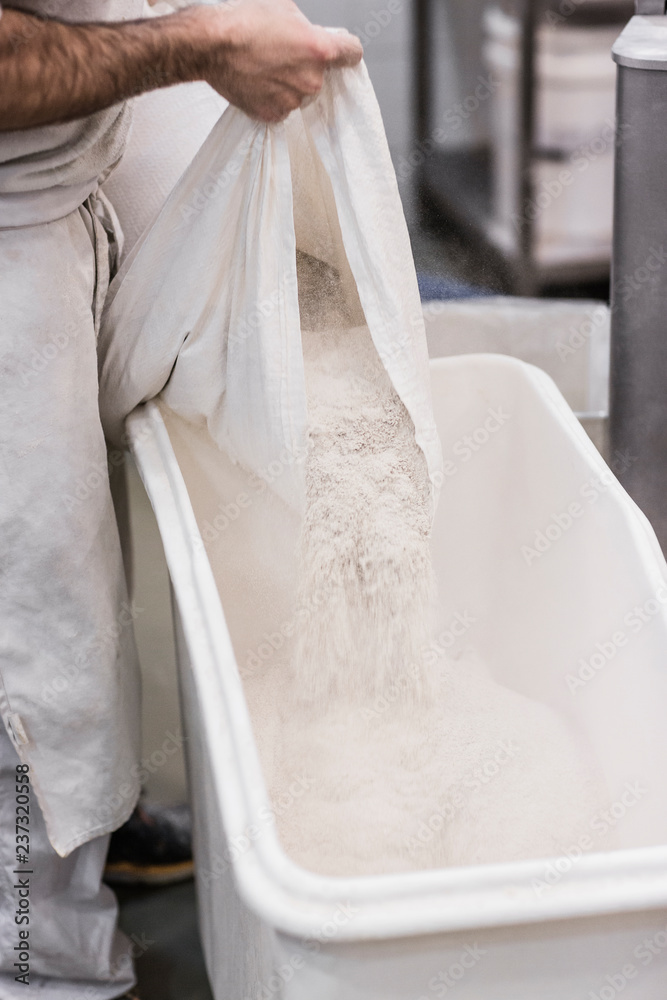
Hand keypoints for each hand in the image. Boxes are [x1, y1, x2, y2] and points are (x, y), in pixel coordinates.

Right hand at [185, 0, 362, 122]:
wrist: (211, 45)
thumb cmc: (244, 22)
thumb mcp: (285, 8)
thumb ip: (306, 29)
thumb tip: (308, 37)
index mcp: (321, 51)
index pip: (352, 54)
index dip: (346, 50)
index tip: (341, 52)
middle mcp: (311, 80)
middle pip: (320, 76)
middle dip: (305, 66)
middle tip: (281, 54)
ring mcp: (293, 101)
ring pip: (299, 93)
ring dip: (287, 84)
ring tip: (263, 67)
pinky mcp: (273, 115)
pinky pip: (280, 107)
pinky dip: (271, 98)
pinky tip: (256, 82)